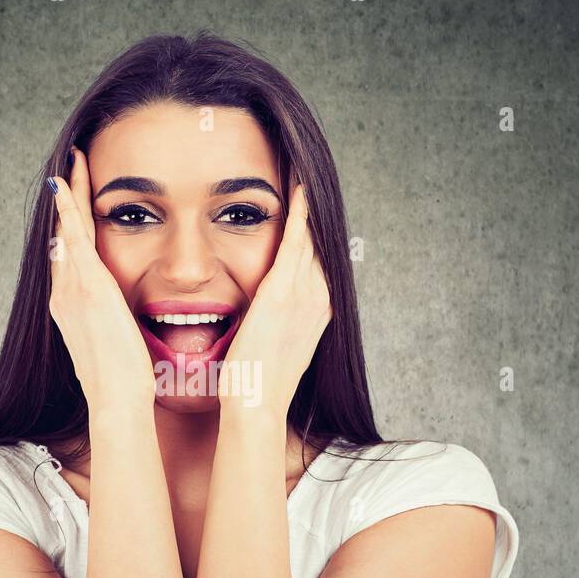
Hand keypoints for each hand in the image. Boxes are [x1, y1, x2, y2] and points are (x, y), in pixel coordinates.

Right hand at [48, 148, 155, 414]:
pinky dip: (69, 208)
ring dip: (67, 198)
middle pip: (62, 239)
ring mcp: (72, 290)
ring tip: (69, 166)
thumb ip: (116, 326)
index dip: (69, 230)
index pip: (70, 260)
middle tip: (64, 172)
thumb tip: (125, 323)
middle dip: (63, 205)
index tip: (71, 206)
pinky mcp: (88, 287)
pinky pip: (74, 237)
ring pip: (65, 232)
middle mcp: (64, 296)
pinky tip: (65, 182)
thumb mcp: (116, 346)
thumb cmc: (123, 383)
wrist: (116, 400)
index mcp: (72, 309)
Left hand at [221, 183, 331, 416]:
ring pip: (313, 236)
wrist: (257, 406)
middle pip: (322, 242)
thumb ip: (273, 322)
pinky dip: (299, 213)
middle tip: (307, 175)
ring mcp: (304, 294)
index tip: (309, 206)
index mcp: (318, 309)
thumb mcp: (272, 345)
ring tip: (303, 171)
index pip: (319, 259)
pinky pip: (296, 241)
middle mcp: (319, 297)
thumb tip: (261, 313)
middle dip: (315, 212)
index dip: (316, 231)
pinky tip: (298, 188)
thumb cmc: (257, 383)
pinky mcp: (282, 292)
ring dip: (309, 204)